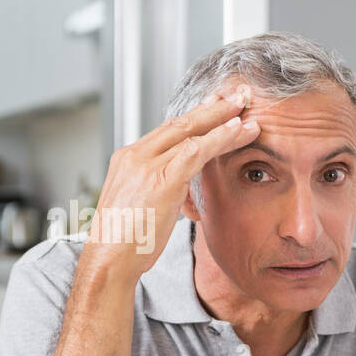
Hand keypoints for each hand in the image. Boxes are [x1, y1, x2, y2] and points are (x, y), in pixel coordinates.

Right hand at [81, 86, 260, 281]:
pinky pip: (195, 151)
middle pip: (181, 122)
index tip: (218, 106)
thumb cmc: (127, 243)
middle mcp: (135, 155)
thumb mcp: (144, 207)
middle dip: (213, 107)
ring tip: (247, 108)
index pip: (169, 130)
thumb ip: (161, 190)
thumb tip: (179, 190)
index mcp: (129, 159)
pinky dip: (219, 138)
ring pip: (191, 132)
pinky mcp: (160, 180)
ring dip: (223, 118)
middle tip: (238, 94)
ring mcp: (146, 165)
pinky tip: (238, 130)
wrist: (108, 260)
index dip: (197, 117)